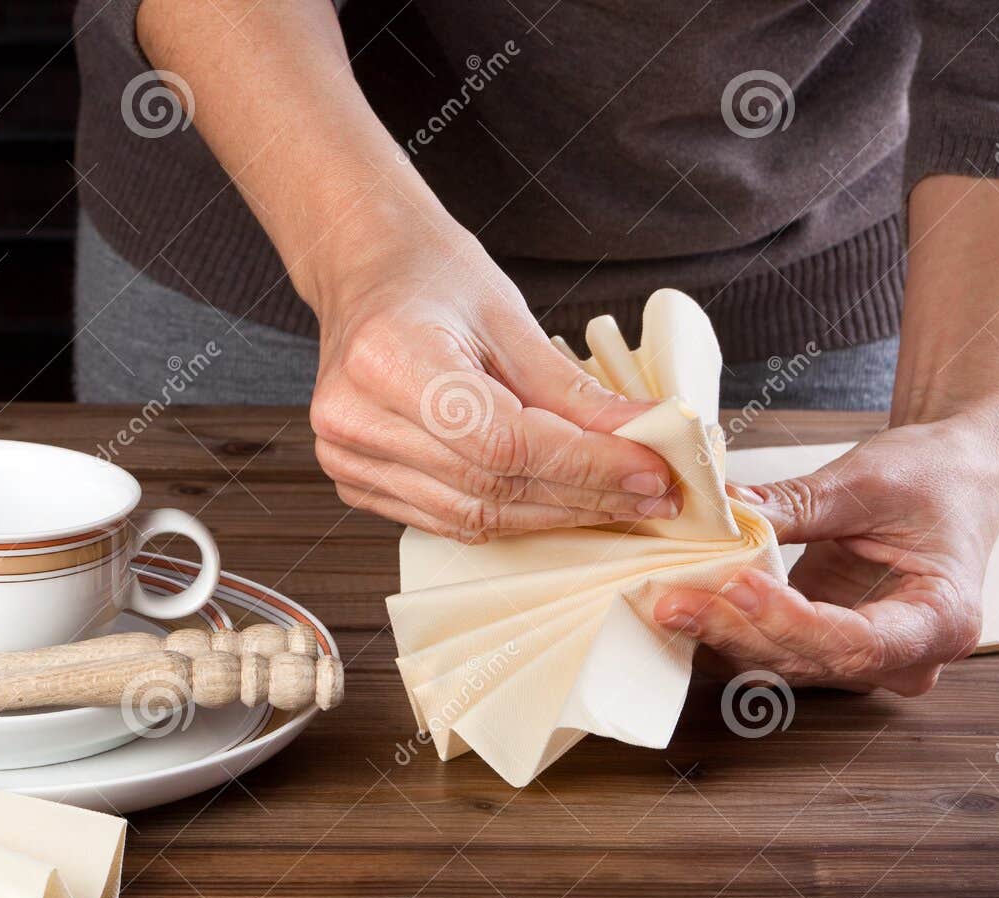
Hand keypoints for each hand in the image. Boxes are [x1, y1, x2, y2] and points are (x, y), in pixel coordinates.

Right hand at [308, 222, 679, 541]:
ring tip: (615, 499)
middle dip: (583, 494)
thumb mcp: (507, 315)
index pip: (504, 442)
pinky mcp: (354, 482)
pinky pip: (446, 521)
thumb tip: (640, 436)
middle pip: (491, 487)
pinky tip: (556, 502)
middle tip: (651, 490)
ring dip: (554, 514)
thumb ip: (569, 388)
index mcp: (388, 361)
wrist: (366, 275)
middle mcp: (356, 419)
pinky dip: (509, 517)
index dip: (585, 465)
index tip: (650, 469)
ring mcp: (347, 458)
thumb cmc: (427, 277)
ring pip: (473, 517)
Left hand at [653, 419, 998, 694]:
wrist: (956, 475)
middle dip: (738, 631)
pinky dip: (729, 629)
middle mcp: (906, 657)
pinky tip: (687, 605)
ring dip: (723, 636)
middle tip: (676, 599)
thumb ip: (797, 507)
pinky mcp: (827, 645)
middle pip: (811, 660)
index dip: (791, 622)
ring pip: (783, 664)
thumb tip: (726, 514)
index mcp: (942, 620)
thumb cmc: (934, 476)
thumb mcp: (868, 481)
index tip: (738, 586)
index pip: (859, 643)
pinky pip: (772, 650)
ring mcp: (865, 659)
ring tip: (670, 600)